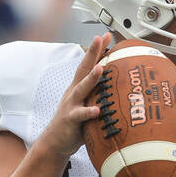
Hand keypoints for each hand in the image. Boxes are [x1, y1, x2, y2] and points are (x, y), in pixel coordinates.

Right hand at [45, 33, 110, 157]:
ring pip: (82, 89)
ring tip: (100, 68)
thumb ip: (100, 95)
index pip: (88, 64)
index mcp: (79, 87)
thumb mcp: (87, 104)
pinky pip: (80, 115)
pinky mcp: (71, 120)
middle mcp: (74, 92)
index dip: (97, 50)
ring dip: (91, 78)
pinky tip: (97, 110)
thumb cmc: (75, 122)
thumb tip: (120, 88)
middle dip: (92, 53)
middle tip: (99, 38)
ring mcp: (72, 104)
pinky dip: (88, 112)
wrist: (55, 141)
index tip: (106, 35)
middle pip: (83, 69)